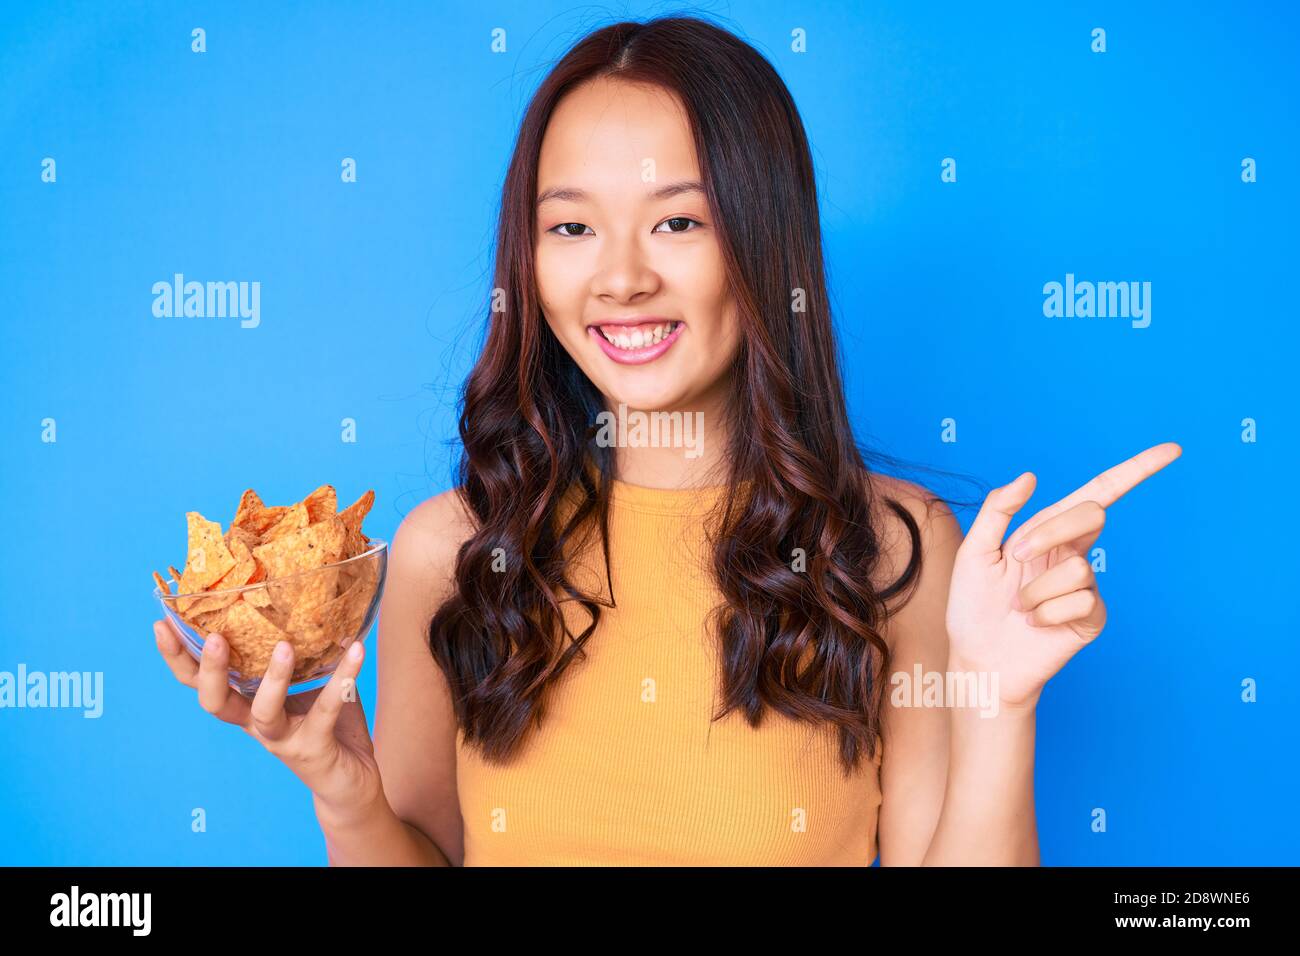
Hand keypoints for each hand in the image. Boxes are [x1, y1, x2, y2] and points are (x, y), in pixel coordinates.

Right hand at [153, 619, 383, 818]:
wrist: (350, 783)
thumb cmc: (327, 728)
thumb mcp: (309, 685)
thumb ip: (306, 651)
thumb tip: (312, 599)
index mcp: (247, 706)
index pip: (200, 683)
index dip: (178, 659)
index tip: (162, 624)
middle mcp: (256, 725)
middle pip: (216, 703)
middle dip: (210, 671)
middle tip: (215, 638)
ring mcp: (283, 739)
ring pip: (265, 711)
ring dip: (273, 678)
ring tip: (284, 645)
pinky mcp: (314, 748)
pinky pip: (326, 711)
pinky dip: (342, 678)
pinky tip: (356, 650)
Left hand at [944, 442, 1181, 711]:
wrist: (978, 658)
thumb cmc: (973, 605)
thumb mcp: (974, 552)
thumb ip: (998, 511)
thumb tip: (1030, 476)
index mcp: (1048, 531)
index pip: (1098, 493)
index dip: (1135, 470)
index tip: (1172, 449)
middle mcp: (1072, 552)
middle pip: (1092, 514)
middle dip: (1048, 533)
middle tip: (1014, 557)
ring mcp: (1086, 586)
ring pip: (1078, 566)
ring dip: (1035, 588)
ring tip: (1020, 607)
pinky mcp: (1092, 617)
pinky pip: (1081, 601)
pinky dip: (1047, 613)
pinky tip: (1035, 625)